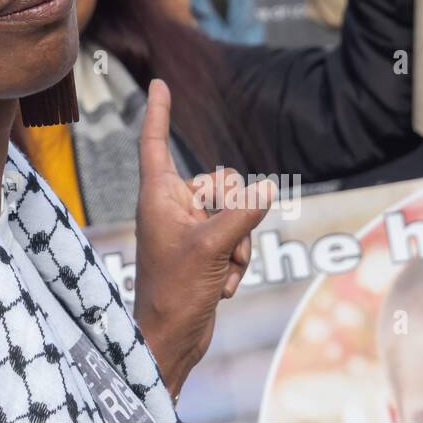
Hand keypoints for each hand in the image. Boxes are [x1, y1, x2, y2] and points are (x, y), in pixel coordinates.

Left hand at [133, 80, 271, 397]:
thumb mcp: (212, 247)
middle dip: (233, 216)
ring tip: (217, 273)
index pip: (155, 142)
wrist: (170, 339)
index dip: (158, 112)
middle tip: (217, 248)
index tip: (159, 83)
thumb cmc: (175, 291)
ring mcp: (188, 228)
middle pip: (219, 183)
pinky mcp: (203, 249)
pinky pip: (236, 240)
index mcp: (158, 195)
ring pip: (235, 214)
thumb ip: (242, 213)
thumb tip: (268, 186)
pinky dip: (235, 262)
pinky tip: (219, 286)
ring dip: (237, 246)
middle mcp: (171, 206)